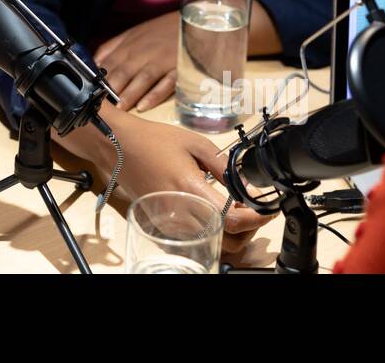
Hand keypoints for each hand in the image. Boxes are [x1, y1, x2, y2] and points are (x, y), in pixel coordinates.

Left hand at [95, 12, 181, 111]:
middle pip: (123, 73)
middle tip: (101, 108)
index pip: (108, 64)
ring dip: (129, 95)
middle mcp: (143, 53)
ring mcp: (162, 61)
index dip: (98, 80)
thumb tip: (92, 63)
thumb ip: (111, 48)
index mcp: (129, 45)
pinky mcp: (179, 69)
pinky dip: (155, 95)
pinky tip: (144, 106)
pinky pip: (166, 83)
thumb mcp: (132, 33)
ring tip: (119, 110)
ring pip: (142, 79)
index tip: (90, 95)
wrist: (194, 21)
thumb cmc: (160, 30)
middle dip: (111, 90)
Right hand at [116, 116, 273, 255]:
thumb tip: (247, 185)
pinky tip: (212, 216)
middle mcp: (180, 212)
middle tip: (253, 212)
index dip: (258, 219)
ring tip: (234, 213)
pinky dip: (210, 235)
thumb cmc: (154, 141)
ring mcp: (170, 223)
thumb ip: (224, 166)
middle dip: (248, 231)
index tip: (267, 210)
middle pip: (227, 241)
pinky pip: (194, 241)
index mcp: (191, 189)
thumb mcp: (195, 143)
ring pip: (212, 245)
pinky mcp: (161, 226)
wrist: (117, 146)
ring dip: (230, 235)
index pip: (234, 220)